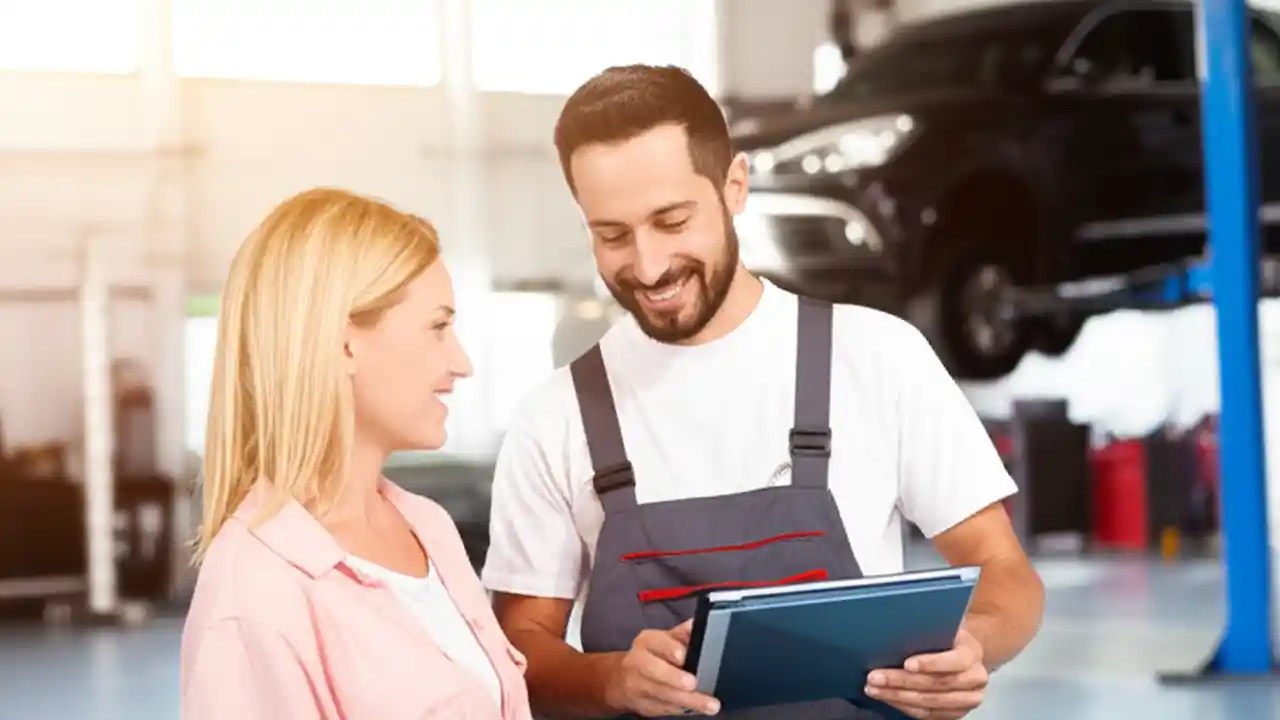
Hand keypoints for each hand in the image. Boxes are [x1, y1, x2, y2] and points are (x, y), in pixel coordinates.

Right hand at [603, 620, 720, 716]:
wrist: (621, 679)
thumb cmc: (651, 656)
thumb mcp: (665, 639)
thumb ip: (682, 633)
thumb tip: (695, 625)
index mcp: (646, 641)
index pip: (656, 642)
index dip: (669, 648)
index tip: (683, 656)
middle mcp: (638, 662)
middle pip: (654, 670)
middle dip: (674, 677)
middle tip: (693, 683)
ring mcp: (639, 685)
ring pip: (662, 694)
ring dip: (687, 700)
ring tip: (709, 704)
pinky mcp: (644, 705)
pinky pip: (666, 708)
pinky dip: (683, 709)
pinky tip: (699, 709)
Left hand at [864, 628, 987, 718]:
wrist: (960, 655)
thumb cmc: (943, 637)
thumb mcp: (940, 627)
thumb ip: (926, 629)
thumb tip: (892, 624)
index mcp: (972, 652)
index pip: (955, 660)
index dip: (930, 663)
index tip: (906, 663)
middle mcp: (975, 678)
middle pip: (938, 684)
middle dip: (902, 681)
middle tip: (875, 676)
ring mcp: (967, 699)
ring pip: (930, 702)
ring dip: (898, 697)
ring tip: (874, 689)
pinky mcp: (956, 713)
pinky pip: (927, 714)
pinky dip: (904, 706)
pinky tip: (886, 697)